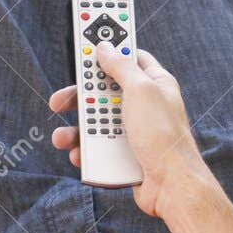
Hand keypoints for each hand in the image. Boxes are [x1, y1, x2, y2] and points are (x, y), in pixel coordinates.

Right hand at [49, 44, 211, 218]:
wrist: (172, 186)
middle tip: (60, 101)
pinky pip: (100, 148)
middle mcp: (144, 105)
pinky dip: (86, 151)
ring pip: (98, 123)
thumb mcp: (141, 90)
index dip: (107, 51)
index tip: (85, 46)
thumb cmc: (163, 136)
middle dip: (80, 98)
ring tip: (63, 138)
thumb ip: (121, 66)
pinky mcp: (126, 155)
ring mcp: (135, 131)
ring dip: (77, 130)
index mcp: (154, 84)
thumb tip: (105, 47)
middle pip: (104, 92)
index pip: (129, 57)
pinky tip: (79, 155)